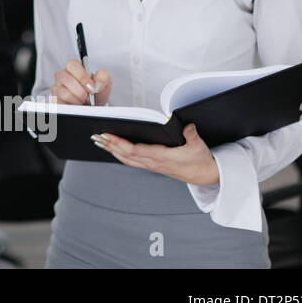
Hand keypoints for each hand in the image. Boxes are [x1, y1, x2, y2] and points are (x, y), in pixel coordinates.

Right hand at [51, 60, 110, 105]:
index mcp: (74, 68)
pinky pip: (62, 103)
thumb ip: (103, 77)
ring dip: (78, 99)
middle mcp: (62, 76)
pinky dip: (73, 105)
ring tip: (83, 101)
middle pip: (66, 79)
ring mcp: (56, 88)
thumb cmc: (96, 92)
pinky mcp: (55, 100)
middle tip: (88, 96)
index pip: (72, 65)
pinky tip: (77, 104)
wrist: (94, 106)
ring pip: (65, 93)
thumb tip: (97, 84)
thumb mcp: (104, 82)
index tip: (92, 87)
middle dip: (81, 90)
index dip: (82, 76)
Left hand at [92, 124, 219, 184]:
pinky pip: (131, 161)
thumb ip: (192, 136)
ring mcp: (151, 166)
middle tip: (95, 136)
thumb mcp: (200, 146)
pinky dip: (119, 155)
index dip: (119, 143)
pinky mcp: (152, 166)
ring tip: (98, 141)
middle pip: (125, 155)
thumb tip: (188, 126)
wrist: (206, 175)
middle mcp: (153, 163)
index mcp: (161, 157)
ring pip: (126, 159)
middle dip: (109, 145)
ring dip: (111, 150)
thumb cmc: (200, 160)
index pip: (134, 150)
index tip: (107, 135)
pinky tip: (113, 149)